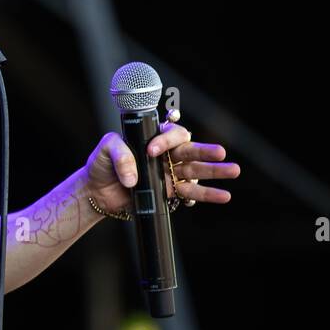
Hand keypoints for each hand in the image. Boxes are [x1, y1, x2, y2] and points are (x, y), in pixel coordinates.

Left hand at [85, 108, 240, 216]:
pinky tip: (223, 195)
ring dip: (214, 172)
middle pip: (190, 150)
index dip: (165, 140)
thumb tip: (134, 177)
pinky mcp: (168, 192)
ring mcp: (168, 173)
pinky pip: (191, 192)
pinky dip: (206, 194)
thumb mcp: (105, 150)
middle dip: (205, 151)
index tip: (152, 151)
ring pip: (195, 171)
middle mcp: (164, 154)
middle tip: (220, 152)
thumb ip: (120, 155)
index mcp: (152, 138)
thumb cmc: (101, 165)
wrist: (96, 191)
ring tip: (233, 171)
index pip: (169, 134)